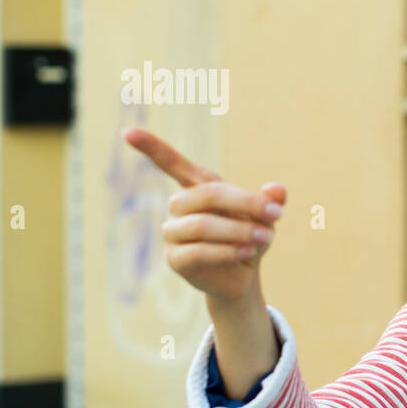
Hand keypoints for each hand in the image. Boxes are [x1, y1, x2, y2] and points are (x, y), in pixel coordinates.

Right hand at [122, 126, 285, 302]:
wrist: (242, 275)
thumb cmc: (250, 236)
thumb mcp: (265, 217)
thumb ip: (269, 201)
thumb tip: (278, 189)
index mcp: (197, 187)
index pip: (172, 163)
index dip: (151, 147)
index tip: (128, 132)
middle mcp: (178, 206)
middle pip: (207, 194)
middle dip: (246, 203)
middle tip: (276, 213)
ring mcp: (173, 233)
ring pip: (202, 225)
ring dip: (240, 230)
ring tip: (266, 237)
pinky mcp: (175, 259)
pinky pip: (198, 251)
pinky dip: (227, 250)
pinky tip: (248, 252)